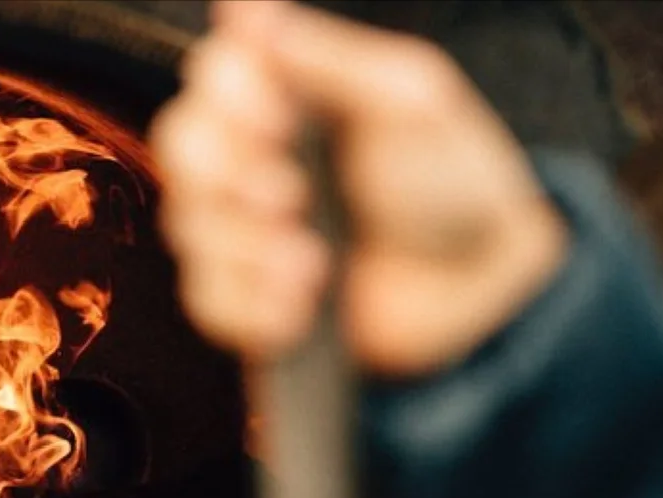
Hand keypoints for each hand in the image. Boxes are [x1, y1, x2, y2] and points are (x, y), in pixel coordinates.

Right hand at [150, 0, 567, 375]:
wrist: (480, 286)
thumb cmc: (450, 180)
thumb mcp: (404, 100)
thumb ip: (324, 57)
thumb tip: (242, 7)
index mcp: (288, 98)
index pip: (212, 77)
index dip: (228, 96)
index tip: (277, 118)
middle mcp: (253, 158)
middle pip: (182, 147)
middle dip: (226, 173)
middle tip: (289, 194)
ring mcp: (245, 233)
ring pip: (189, 226)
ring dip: (248, 245)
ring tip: (315, 262)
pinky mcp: (249, 302)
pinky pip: (210, 300)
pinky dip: (254, 303)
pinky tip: (304, 301)